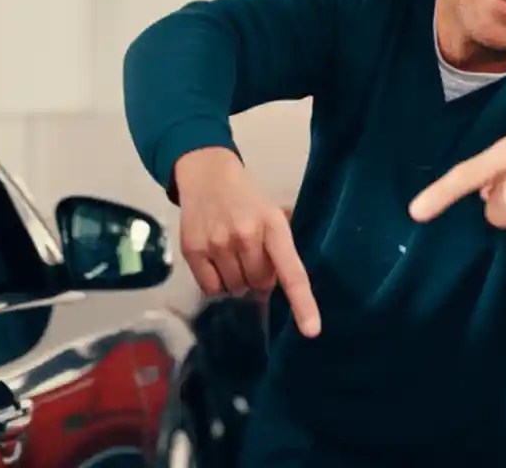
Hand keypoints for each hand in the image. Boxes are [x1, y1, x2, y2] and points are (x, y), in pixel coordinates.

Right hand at [174, 147, 320, 336]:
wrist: (206, 174)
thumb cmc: (246, 199)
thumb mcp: (272, 213)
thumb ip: (281, 247)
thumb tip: (283, 285)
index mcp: (273, 226)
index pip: (292, 271)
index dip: (303, 304)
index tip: (311, 331)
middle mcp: (246, 235)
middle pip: (260, 284)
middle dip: (260, 278)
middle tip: (253, 256)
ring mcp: (217, 244)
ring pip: (236, 288)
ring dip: (238, 280)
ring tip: (233, 255)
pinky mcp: (193, 250)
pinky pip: (211, 288)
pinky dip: (217, 282)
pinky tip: (217, 261)